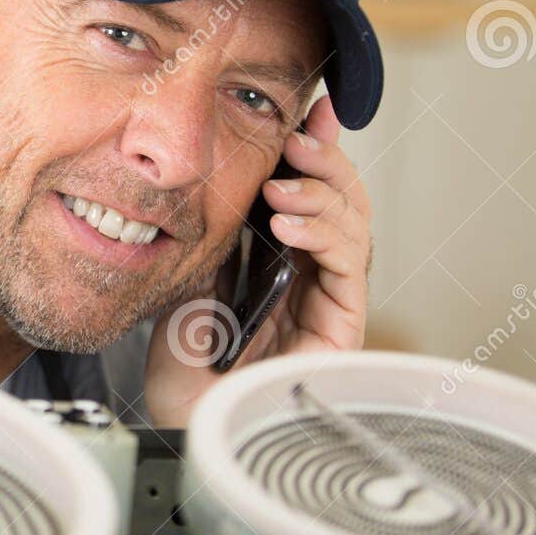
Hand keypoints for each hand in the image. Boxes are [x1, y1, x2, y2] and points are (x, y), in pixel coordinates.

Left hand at [143, 94, 370, 424]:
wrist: (182, 423)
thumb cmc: (181, 367)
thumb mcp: (186, 280)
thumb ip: (212, 236)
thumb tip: (216, 177)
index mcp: (276, 260)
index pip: (306, 192)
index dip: (312, 150)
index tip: (306, 111)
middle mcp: (309, 277)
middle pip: (341, 201)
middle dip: (324, 161)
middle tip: (298, 136)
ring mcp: (328, 302)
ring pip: (354, 226)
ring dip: (321, 195)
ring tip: (281, 188)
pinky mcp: (341, 330)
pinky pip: (349, 269)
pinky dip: (326, 236)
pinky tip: (291, 226)